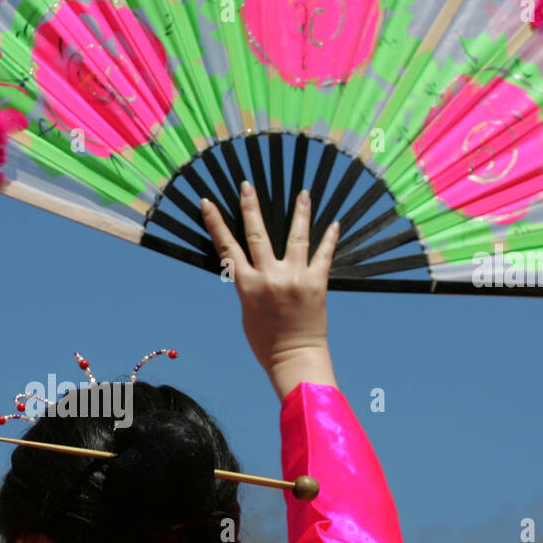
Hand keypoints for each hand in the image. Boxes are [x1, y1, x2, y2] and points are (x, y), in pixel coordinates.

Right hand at [202, 182, 339, 398]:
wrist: (294, 358)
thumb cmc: (267, 342)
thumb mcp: (248, 312)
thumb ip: (250, 286)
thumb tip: (253, 268)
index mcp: (247, 286)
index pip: (227, 247)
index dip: (216, 223)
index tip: (208, 203)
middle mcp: (269, 277)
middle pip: (257, 233)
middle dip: (250, 206)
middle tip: (248, 184)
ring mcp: (294, 278)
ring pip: (296, 236)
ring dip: (300, 212)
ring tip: (303, 193)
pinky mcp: (316, 283)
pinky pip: (324, 255)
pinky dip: (329, 238)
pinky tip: (334, 223)